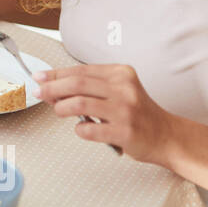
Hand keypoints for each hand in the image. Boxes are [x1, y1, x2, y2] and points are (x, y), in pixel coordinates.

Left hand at [35, 64, 174, 163]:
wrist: (167, 136)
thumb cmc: (138, 114)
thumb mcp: (119, 90)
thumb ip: (91, 87)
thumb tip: (53, 87)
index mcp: (121, 74)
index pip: (80, 70)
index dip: (55, 74)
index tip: (39, 77)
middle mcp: (125, 89)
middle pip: (77, 84)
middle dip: (52, 88)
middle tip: (40, 93)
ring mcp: (125, 110)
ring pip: (79, 104)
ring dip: (61, 108)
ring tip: (59, 111)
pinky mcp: (125, 132)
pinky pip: (89, 129)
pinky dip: (79, 129)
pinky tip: (82, 129)